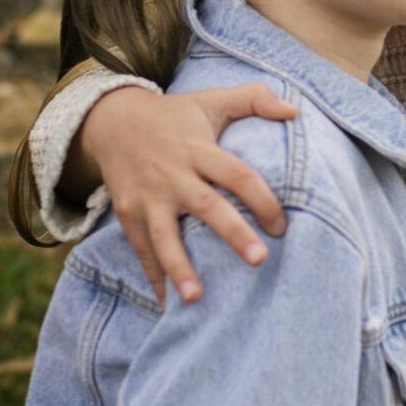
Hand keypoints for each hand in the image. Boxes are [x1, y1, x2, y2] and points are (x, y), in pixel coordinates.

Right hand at [85, 84, 297, 303]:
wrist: (111, 121)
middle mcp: (172, 175)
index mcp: (197, 149)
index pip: (236, 174)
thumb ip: (254, 98)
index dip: (261, 198)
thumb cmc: (175, 115)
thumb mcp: (211, 100)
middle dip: (232, 234)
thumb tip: (294, 111)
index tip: (282, 226)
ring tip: (196, 298)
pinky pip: (142, 250)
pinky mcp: (128, 214)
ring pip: (164, 236)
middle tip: (258, 261)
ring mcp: (147, 198)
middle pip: (206, 207)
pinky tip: (169, 307)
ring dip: (180, 267)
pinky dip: (155, 278)